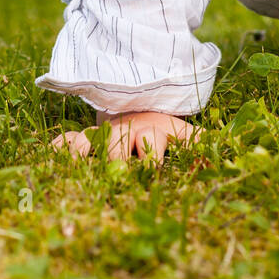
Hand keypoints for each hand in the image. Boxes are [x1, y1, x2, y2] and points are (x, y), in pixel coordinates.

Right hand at [51, 111, 201, 161]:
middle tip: (114, 173)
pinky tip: (48, 156)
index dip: (150, 155)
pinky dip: (59, 148)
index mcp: (152, 132)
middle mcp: (126, 132)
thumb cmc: (165, 129)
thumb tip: (229, 149)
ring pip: (90, 142)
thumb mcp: (185, 134)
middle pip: (117, 144)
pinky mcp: (88, 139)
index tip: (149, 166)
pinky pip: (69, 141)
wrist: (141, 105)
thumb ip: (203, 144)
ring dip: (83, 153)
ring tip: (76, 165)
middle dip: (116, 158)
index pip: (151, 141)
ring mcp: (104, 135)